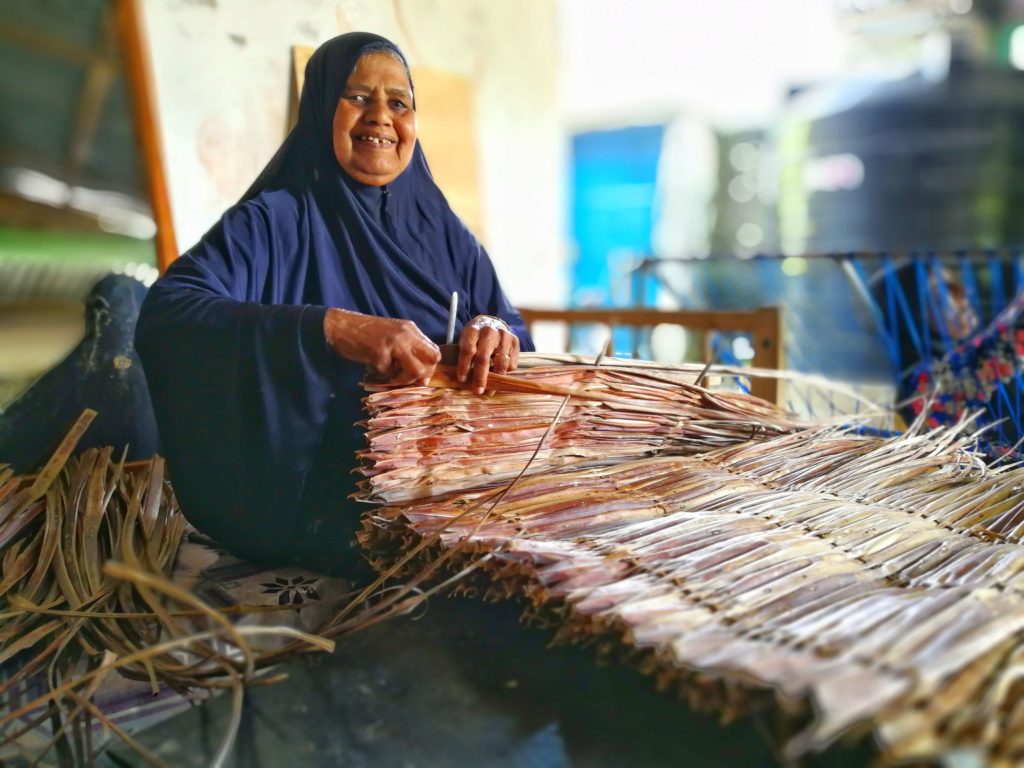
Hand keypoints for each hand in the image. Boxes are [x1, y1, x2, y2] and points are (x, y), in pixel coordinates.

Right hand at [324, 308, 439, 384]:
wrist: (340, 327)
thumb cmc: (365, 333)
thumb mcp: (392, 336)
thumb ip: (408, 351)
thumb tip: (422, 378)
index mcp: (410, 330)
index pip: (434, 351)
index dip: (430, 367)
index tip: (419, 376)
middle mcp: (406, 334)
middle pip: (432, 359)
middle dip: (424, 374)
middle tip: (410, 379)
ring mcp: (394, 343)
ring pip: (416, 370)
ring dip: (406, 379)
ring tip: (392, 376)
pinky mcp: (379, 354)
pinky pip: (390, 374)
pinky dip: (384, 376)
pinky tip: (375, 367)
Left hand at [457, 315, 519, 393]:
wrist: (492, 322)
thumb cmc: (476, 336)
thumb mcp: (466, 339)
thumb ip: (464, 355)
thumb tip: (462, 379)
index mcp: (473, 330)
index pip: (468, 350)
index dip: (464, 366)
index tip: (462, 380)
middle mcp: (489, 331)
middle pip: (484, 358)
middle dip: (480, 377)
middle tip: (477, 391)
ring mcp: (504, 336)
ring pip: (501, 362)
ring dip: (495, 379)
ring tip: (489, 390)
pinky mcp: (515, 342)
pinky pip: (512, 363)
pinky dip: (505, 373)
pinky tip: (499, 375)